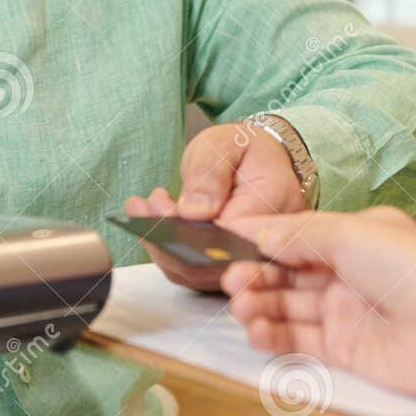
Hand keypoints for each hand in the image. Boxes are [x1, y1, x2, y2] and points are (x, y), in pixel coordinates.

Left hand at [123, 121, 306, 290]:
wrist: (255, 153)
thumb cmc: (243, 146)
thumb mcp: (225, 144)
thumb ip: (210, 174)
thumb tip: (193, 212)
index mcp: (274, 204)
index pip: (230, 235)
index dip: (190, 231)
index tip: (159, 209)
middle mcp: (268, 240)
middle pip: (214, 263)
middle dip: (169, 241)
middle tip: (143, 209)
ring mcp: (249, 256)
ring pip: (200, 271)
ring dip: (163, 246)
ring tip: (141, 209)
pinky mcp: (229, 262)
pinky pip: (196, 269)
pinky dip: (168, 250)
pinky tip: (148, 221)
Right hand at [218, 206, 415, 399]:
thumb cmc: (411, 268)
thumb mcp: (350, 233)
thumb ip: (299, 234)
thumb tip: (258, 232)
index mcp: (354, 238)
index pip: (296, 236)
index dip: (261, 239)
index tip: (223, 241)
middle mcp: (349, 274)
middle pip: (288, 274)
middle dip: (256, 274)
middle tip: (229, 279)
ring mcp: (347, 314)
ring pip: (290, 308)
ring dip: (260, 305)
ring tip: (239, 305)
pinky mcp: (346, 351)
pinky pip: (301, 341)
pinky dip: (274, 335)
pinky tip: (255, 329)